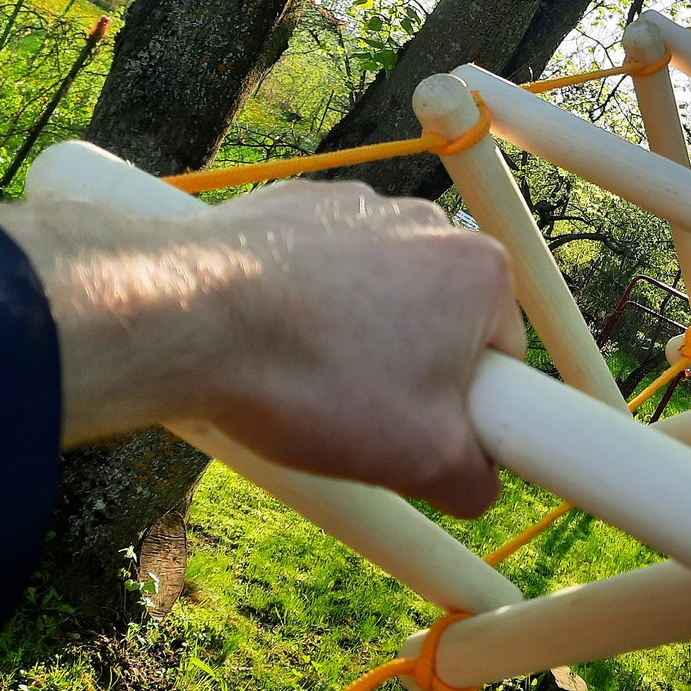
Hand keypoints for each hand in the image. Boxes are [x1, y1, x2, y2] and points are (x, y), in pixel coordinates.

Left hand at [0, 182, 523, 517]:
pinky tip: (272, 344)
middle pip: (441, 319)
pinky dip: (305, 304)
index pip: (503, 356)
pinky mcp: (295, 206)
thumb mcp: (422, 460)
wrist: (187, 317)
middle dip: (411, 370)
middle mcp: (427, 221)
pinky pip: (320, 268)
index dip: (472, 409)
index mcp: (480, 270)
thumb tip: (476, 484)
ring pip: (378, 293)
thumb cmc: (315, 380)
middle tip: (362, 416)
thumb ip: (476, 479)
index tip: (425, 434)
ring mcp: (357, 205)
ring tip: (306, 382)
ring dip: (356, 338)